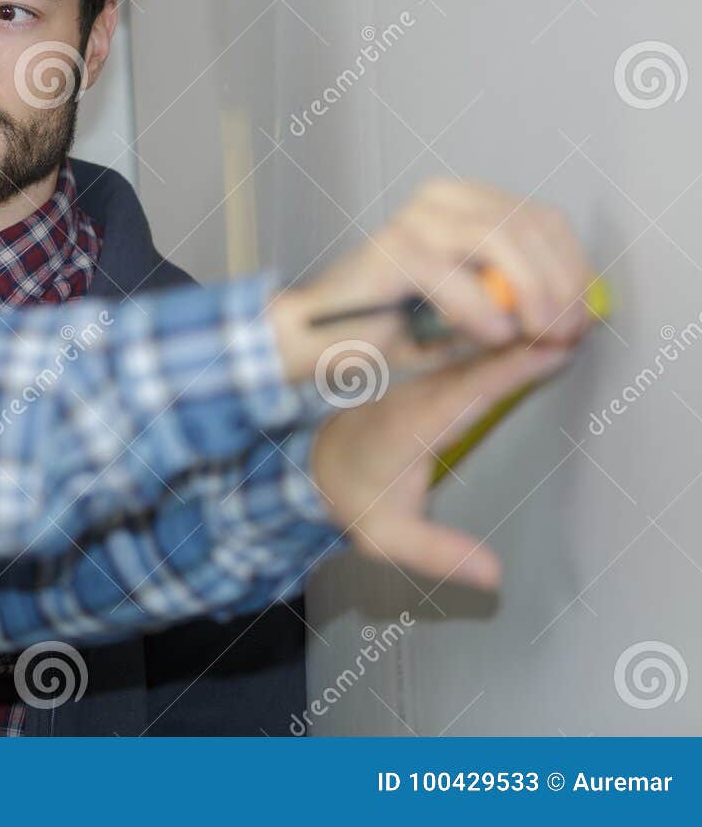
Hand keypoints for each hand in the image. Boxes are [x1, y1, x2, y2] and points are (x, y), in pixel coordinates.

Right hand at [269, 179, 594, 382]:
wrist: (312, 335)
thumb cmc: (387, 323)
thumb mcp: (466, 306)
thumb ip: (513, 300)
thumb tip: (576, 312)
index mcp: (460, 201)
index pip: (541, 219)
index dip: (573, 266)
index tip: (583, 314)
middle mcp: (440, 198)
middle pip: (529, 225)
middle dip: (561, 284)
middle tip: (567, 333)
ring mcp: (416, 218)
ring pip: (504, 240)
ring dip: (533, 294)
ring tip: (536, 336)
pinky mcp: (396, 249)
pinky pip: (462, 279)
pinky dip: (486, 313)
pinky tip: (491, 338)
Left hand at [309, 343, 571, 589]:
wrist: (319, 461)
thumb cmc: (355, 496)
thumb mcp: (386, 537)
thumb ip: (437, 554)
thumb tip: (494, 576)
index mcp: (407, 427)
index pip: (460, 393)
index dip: (504, 370)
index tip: (548, 351)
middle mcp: (419, 396)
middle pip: (476, 361)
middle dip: (524, 341)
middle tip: (576, 326)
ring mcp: (427, 382)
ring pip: (476, 350)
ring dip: (518, 334)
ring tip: (569, 318)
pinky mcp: (436, 378)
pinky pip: (474, 353)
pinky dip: (507, 338)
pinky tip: (540, 327)